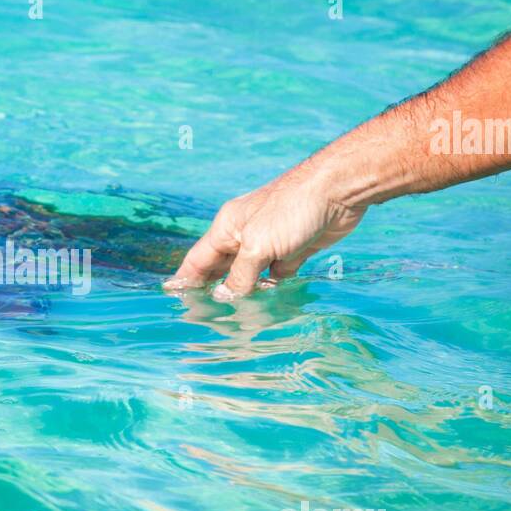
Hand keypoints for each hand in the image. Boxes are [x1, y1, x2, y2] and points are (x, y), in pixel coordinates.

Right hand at [163, 160, 365, 298]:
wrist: (338, 190)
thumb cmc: (291, 209)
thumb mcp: (258, 246)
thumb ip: (239, 276)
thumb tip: (225, 298)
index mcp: (227, 228)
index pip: (198, 260)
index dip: (185, 280)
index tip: (172, 298)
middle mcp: (245, 236)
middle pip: (222, 270)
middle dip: (214, 292)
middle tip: (204, 318)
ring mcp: (270, 244)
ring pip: (250, 277)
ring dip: (245, 296)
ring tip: (235, 320)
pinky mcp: (293, 251)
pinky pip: (276, 278)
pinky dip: (272, 291)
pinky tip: (269, 307)